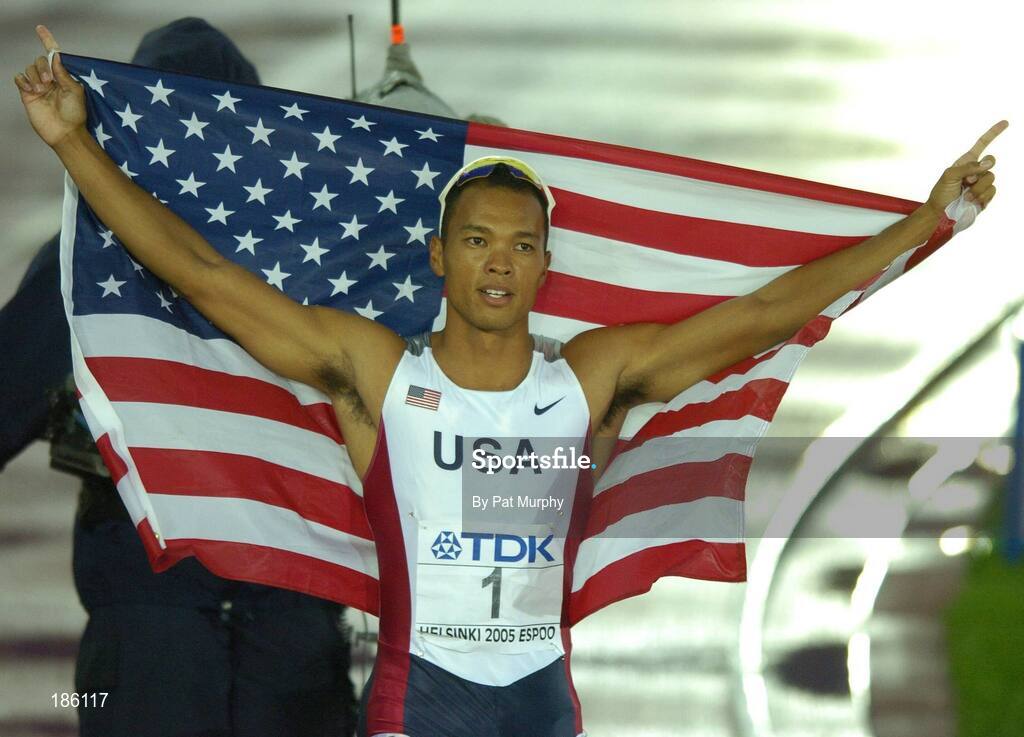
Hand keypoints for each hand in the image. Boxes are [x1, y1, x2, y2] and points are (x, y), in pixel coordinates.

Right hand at [13, 25, 85, 148]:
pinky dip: (23, 81)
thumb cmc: (75, 114)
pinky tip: (31, 90)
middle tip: (49, 82)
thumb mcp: (74, 90)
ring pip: (29, 68)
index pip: (54, 56)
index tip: (40, 28)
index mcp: (63, 76)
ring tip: (42, 90)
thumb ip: (63, 72)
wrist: (65, 132)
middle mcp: (51, 79)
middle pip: (40, 60)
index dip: (47, 41)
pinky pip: (19, 78)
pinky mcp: (28, 94)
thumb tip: (57, 56)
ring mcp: (38, 86)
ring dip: (35, 76)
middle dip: (43, 67)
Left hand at [926, 120, 1006, 216]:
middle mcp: (976, 171)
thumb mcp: (949, 176)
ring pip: (991, 178)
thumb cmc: (941, 193)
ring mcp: (981, 183)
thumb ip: (968, 167)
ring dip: (977, 188)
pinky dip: (982, 197)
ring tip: (965, 196)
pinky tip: (972, 202)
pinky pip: (992, 191)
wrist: (942, 214)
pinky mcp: (985, 196)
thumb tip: (988, 163)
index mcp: (966, 162)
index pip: (981, 144)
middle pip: (991, 161)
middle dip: (981, 170)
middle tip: (968, 181)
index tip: (1005, 123)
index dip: (993, 133)